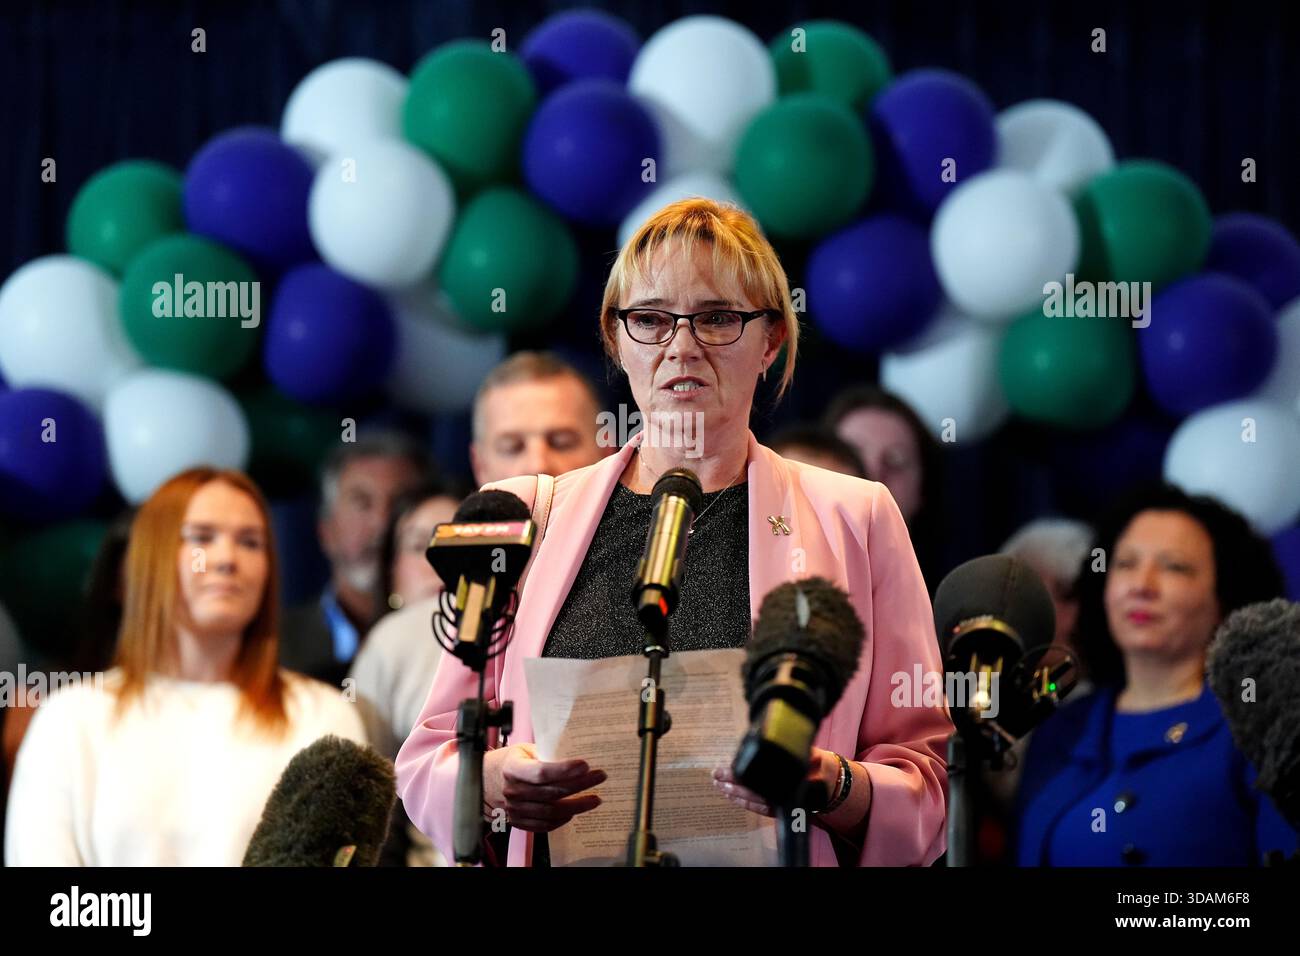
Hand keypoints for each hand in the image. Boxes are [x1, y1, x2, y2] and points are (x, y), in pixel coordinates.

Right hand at [483, 744, 606, 832]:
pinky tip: (575, 811)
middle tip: (599, 777)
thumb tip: (577, 752)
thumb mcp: (525, 749)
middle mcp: (512, 790)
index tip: (585, 765)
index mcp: (513, 767)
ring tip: (594, 799)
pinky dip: (562, 820)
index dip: (565, 769)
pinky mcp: (518, 821)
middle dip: (580, 785)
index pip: (541, 772)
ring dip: (577, 806)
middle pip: (552, 792)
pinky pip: (544, 825)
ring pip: (551, 811)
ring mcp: (514, 809)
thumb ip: (546, 752)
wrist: (487, 781)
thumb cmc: (511, 761)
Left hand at [712, 748, 842, 816]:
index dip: (742, 775)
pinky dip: (744, 803)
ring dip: (735, 793)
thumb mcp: (807, 751)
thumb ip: (789, 748)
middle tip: (716, 775)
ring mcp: (784, 803)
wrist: (833, 783)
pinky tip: (731, 796)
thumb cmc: (817, 762)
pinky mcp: (781, 809)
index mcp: (792, 778)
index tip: (727, 769)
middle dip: (733, 783)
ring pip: (755, 801)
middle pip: (755, 791)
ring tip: (719, 785)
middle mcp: (787, 793)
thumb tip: (769, 739)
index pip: (762, 778)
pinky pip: (760, 808)